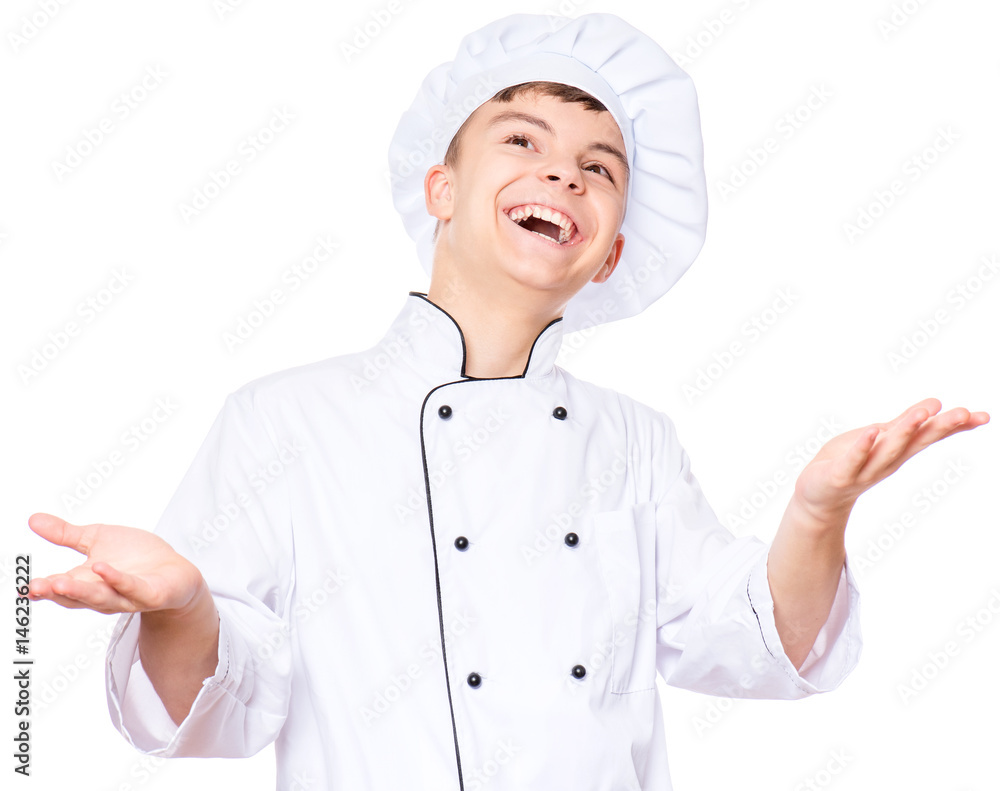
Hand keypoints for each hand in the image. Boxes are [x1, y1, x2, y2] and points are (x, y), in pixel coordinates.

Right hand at [26, 513, 206, 615]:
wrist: (176, 572)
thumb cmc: (137, 557)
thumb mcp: (98, 539)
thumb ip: (66, 534)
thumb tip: (33, 520)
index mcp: (88, 582)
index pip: (61, 588)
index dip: (43, 589)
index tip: (25, 587)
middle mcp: (105, 593)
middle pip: (77, 596)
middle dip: (58, 591)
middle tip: (37, 586)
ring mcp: (128, 596)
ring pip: (101, 596)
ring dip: (81, 590)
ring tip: (60, 580)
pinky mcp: (151, 593)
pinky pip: (133, 588)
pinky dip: (118, 580)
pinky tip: (103, 568)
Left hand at [792, 398, 988, 522]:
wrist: (818, 496)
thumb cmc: (849, 460)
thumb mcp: (880, 437)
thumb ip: (905, 423)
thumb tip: (936, 403)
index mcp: (898, 450)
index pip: (929, 435)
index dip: (954, 426)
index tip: (981, 416)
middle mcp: (887, 462)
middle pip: (916, 442)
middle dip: (938, 427)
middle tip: (963, 413)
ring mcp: (864, 470)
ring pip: (888, 450)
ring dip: (905, 432)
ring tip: (920, 413)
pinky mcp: (840, 475)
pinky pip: (853, 460)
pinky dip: (862, 447)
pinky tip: (872, 431)